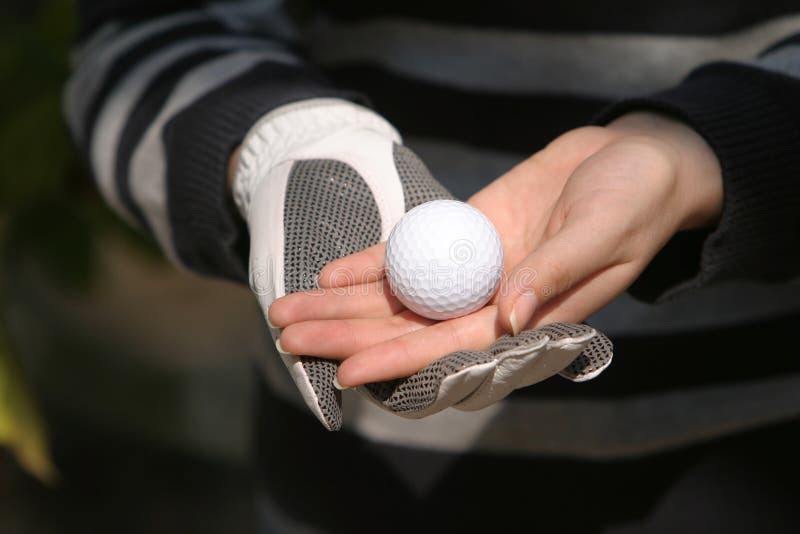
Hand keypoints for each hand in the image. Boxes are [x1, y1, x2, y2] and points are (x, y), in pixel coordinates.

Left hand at [270, 112, 719, 388]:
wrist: (630, 160)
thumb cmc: (632, 202)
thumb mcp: (601, 232)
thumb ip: (556, 273)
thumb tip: (510, 315)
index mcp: (527, 318)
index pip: (453, 347)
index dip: (399, 360)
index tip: (347, 369)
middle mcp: (490, 302)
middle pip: (408, 327)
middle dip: (347, 333)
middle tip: (287, 337)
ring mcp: (472, 269)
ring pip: (398, 297)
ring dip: (343, 304)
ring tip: (286, 311)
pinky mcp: (464, 234)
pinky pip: (411, 253)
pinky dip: (370, 264)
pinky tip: (328, 273)